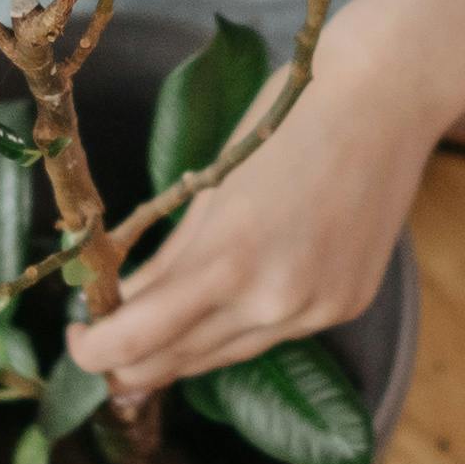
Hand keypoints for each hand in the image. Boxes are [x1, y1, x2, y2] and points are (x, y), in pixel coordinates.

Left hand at [66, 45, 440, 397]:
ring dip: (182, 347)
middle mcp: (274, 302)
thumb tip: (123, 307)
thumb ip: (168, 260)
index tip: (79, 332)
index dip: (93, 350)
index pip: (135, 341)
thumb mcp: (209, 189)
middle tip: (106, 336)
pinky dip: (239, 326)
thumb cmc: (286, 121)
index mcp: (228, 260)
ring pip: (223, 359)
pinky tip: (232, 295)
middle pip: (174, 365)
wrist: (385, 98)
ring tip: (160, 320)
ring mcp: (315, 310)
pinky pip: (272, 337)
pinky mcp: (346, 306)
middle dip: (130, 359)